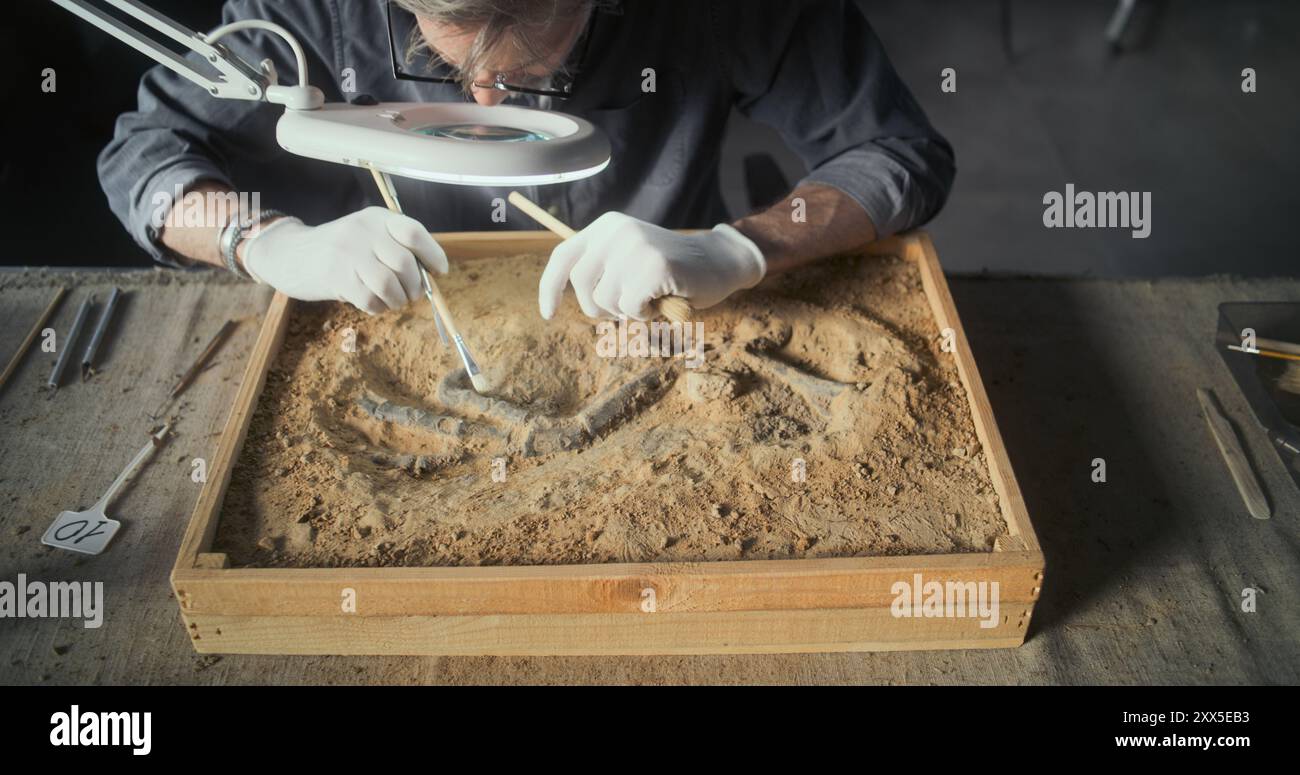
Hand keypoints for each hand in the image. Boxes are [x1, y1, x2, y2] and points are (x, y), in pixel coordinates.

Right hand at [243, 207, 447, 313]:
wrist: (291, 253)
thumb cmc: (341, 250)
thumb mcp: (368, 236)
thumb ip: (396, 247)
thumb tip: (431, 276)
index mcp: (377, 217)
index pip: (414, 232)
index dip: (432, 254)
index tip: (439, 271)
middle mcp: (363, 231)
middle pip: (406, 263)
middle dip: (415, 286)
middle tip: (411, 295)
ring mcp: (348, 252)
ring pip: (390, 285)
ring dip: (397, 300)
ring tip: (393, 301)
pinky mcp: (336, 276)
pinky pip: (370, 300)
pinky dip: (378, 308)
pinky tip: (372, 303)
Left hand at [538, 212, 766, 319]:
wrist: (719, 261)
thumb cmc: (672, 270)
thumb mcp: (629, 259)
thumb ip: (601, 270)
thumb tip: (565, 298)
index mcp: (606, 226)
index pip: (563, 257)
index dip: (550, 288)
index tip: (548, 314)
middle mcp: (616, 230)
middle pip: (582, 286)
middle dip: (600, 308)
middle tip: (629, 306)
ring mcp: (635, 246)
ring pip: (606, 301)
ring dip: (627, 311)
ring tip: (650, 298)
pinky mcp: (653, 266)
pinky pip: (630, 307)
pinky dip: (645, 314)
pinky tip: (662, 301)